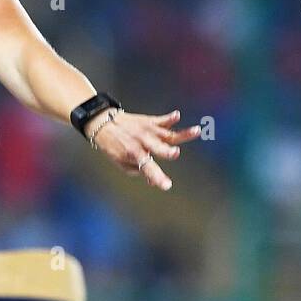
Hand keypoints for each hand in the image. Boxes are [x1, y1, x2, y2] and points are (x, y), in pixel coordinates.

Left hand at [85, 109, 200, 191]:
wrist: (104, 123)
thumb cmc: (114, 146)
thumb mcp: (120, 163)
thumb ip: (137, 171)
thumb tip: (152, 180)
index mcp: (135, 155)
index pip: (148, 169)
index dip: (157, 178)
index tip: (167, 186)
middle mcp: (143, 142)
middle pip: (159, 148)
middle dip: (166, 151)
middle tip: (175, 154)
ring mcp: (148, 131)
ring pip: (168, 134)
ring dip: (183, 133)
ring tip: (197, 131)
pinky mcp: (150, 121)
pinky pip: (162, 120)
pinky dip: (170, 118)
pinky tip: (177, 115)